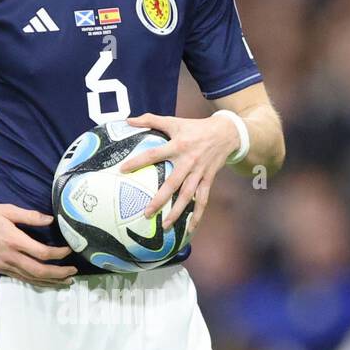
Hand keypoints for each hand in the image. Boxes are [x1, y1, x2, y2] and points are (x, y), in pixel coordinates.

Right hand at [0, 203, 77, 284]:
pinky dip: (37, 281)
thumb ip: (30, 216)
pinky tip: (46, 281)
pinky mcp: (0, 269)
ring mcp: (4, 266)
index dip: (59, 254)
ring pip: (32, 278)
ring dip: (51, 281)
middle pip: (40, 271)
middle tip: (73, 272)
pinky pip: (22, 278)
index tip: (69, 249)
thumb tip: (50, 220)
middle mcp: (10, 257)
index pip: (42, 253)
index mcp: (13, 240)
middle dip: (59, 273)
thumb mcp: (7, 210)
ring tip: (65, 281)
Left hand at [118, 111, 238, 233]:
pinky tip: (190, 229)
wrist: (226, 132)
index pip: (154, 154)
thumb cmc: (195, 127)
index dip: (138, 161)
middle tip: (146, 213)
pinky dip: (198, 215)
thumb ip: (151, 120)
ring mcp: (199, 172)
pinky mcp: (208, 180)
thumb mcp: (174, 121)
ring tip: (165, 226)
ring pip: (188, 195)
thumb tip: (129, 119)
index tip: (122, 170)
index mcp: (178, 146)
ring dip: (177, 212)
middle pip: (172, 183)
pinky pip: (203, 200)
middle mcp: (188, 161)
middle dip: (160, 199)